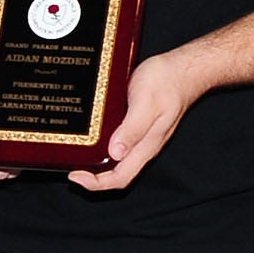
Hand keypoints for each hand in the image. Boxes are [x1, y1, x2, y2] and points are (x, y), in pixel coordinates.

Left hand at [70, 51, 205, 191]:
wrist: (183, 68)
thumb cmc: (167, 82)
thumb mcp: (146, 102)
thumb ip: (133, 128)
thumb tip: (116, 153)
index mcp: (147, 145)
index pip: (121, 178)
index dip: (96, 183)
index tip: (75, 176)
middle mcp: (143, 146)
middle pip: (117, 174)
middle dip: (92, 178)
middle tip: (70, 169)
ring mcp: (140, 137)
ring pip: (117, 161)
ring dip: (96, 163)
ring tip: (76, 157)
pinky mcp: (136, 126)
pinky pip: (118, 144)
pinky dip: (102, 146)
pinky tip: (91, 137)